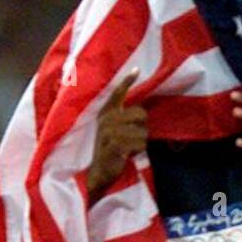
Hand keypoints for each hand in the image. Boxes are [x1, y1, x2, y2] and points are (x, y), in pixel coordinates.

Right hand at [86, 70, 147, 195]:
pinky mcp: (113, 144)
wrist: (98, 172)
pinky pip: (138, 143)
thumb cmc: (110, 150)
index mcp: (106, 112)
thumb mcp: (113, 129)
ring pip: (142, 132)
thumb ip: (123, 116)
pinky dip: (138, 150)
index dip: (127, 81)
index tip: (137, 70)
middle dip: (143, 127)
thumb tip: (141, 109)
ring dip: (140, 142)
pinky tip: (129, 154)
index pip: (117, 92)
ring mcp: (109, 131)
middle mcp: (107, 118)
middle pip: (141, 113)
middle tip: (134, 138)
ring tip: (130, 148)